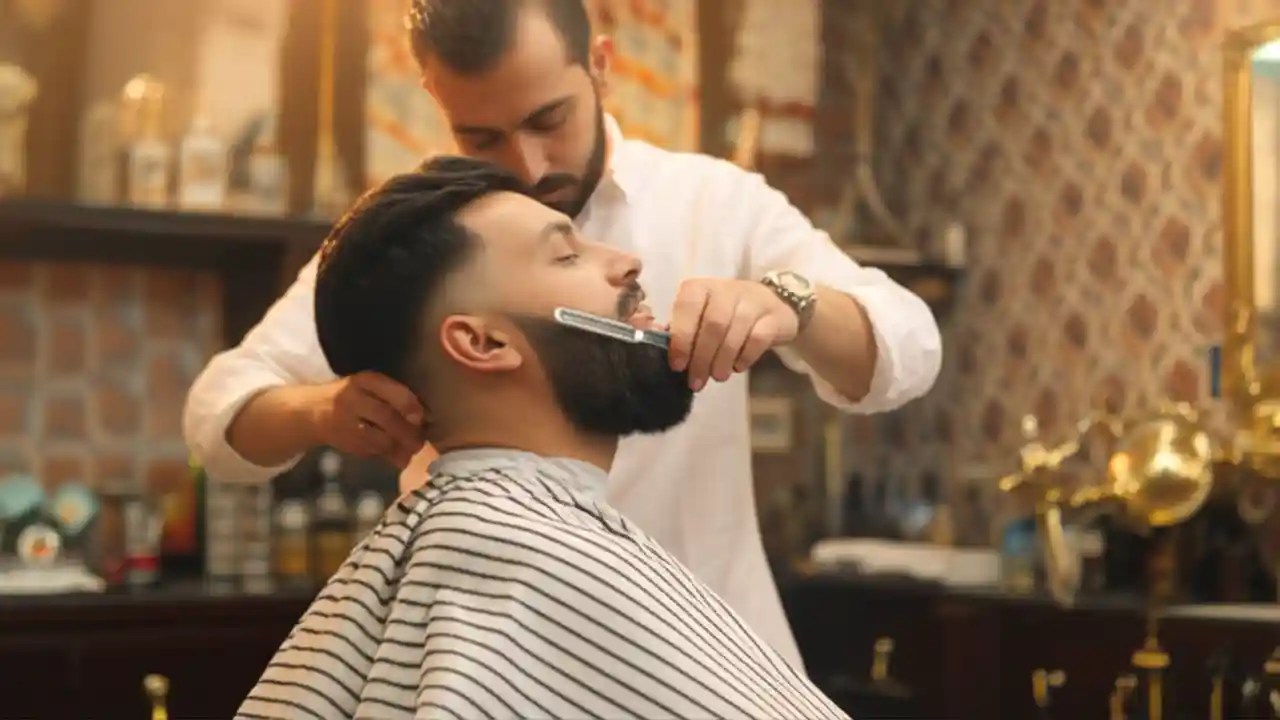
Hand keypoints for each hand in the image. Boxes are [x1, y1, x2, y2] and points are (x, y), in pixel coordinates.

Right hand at [310, 372, 425, 468]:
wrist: (314, 411)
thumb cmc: (354, 396)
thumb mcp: (370, 387)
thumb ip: (395, 397)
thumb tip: (426, 417)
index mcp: (363, 381)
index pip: (390, 390)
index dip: (409, 405)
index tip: (423, 416)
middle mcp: (352, 399)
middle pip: (386, 416)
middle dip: (408, 431)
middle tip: (421, 440)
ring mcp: (346, 423)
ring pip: (379, 438)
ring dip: (400, 447)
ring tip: (413, 450)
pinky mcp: (345, 443)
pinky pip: (372, 451)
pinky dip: (389, 455)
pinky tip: (400, 457)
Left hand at [668, 277, 798, 390]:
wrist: (770, 305)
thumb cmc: (725, 315)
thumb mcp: (701, 317)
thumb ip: (684, 332)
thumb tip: (670, 355)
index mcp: (700, 288)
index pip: (687, 307)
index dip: (681, 338)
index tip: (678, 366)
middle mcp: (726, 289)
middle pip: (712, 324)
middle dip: (702, 358)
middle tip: (697, 382)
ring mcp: (753, 300)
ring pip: (734, 331)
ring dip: (722, 359)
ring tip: (717, 377)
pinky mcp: (774, 315)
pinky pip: (758, 338)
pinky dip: (745, 356)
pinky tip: (738, 367)